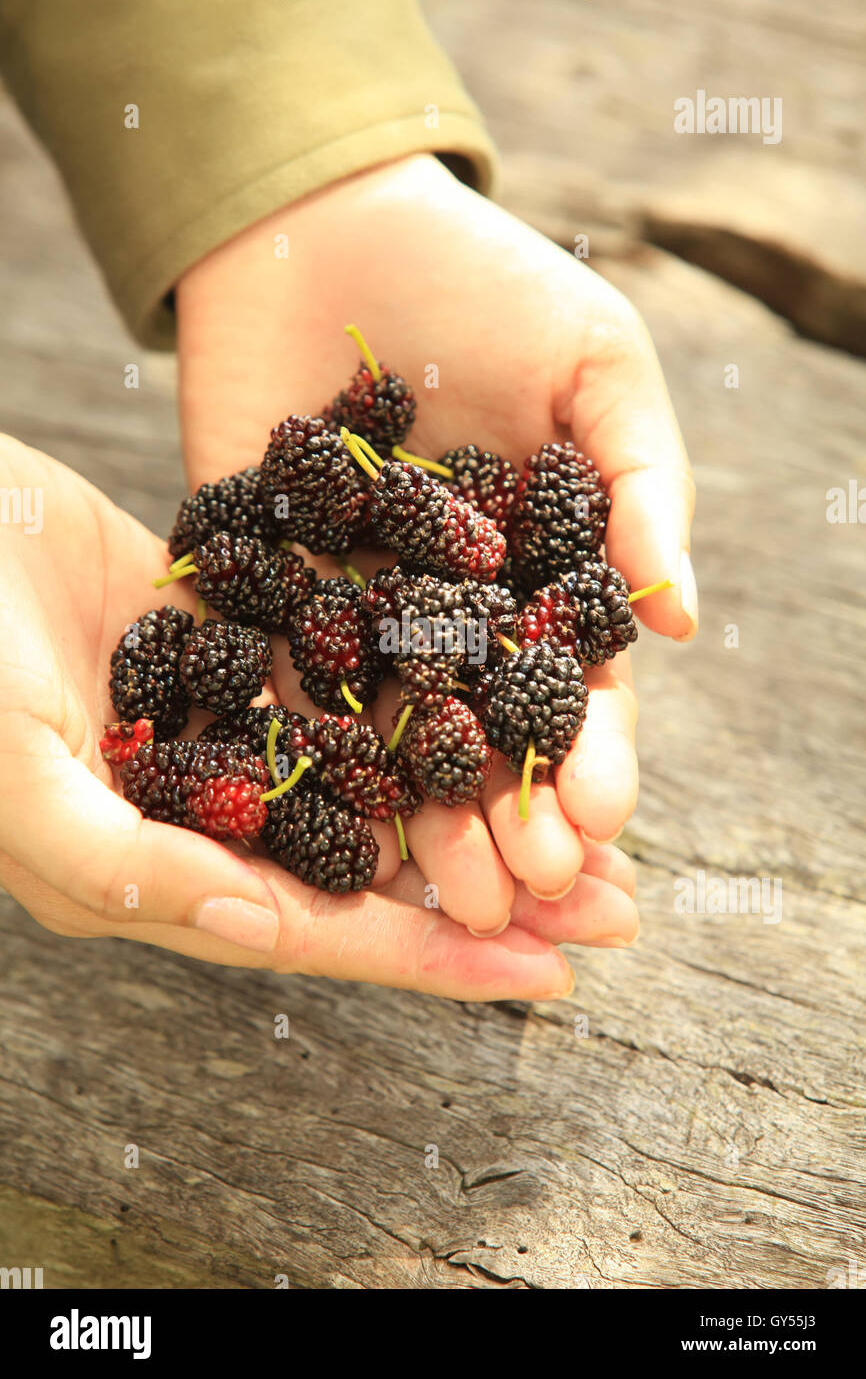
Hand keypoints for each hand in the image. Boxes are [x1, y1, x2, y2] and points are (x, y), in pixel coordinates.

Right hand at [0, 433, 627, 998]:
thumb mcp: (17, 776)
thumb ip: (127, 867)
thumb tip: (270, 933)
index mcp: (156, 869)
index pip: (321, 930)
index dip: (435, 955)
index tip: (550, 972)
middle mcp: (209, 808)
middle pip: (378, 864)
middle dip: (497, 884)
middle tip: (622, 899)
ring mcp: (229, 721)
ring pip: (381, 775)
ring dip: (482, 794)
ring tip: (593, 804)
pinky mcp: (238, 643)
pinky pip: (349, 676)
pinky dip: (429, 694)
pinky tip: (511, 688)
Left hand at [176, 154, 695, 932]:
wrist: (325, 223)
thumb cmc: (486, 281)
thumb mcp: (598, 364)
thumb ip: (639, 490)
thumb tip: (685, 622)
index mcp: (538, 574)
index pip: (573, 685)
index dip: (591, 754)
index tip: (602, 819)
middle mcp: (449, 612)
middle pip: (483, 735)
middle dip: (508, 815)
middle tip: (525, 891)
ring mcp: (355, 609)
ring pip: (391, 734)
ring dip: (419, 818)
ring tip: (446, 892)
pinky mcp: (262, 591)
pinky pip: (278, 680)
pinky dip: (300, 749)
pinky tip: (323, 822)